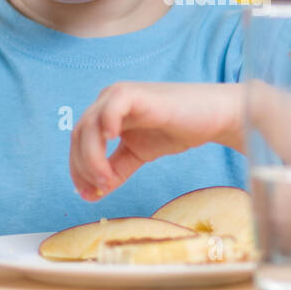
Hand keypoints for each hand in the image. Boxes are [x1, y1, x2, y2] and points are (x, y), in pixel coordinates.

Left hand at [69, 82, 242, 200]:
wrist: (212, 117)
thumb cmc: (177, 130)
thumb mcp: (138, 155)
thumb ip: (115, 170)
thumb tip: (92, 193)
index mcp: (105, 115)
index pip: (79, 142)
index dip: (78, 170)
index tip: (88, 195)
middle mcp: (107, 102)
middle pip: (79, 135)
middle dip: (83, 167)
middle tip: (98, 190)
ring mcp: (120, 95)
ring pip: (89, 125)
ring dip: (92, 157)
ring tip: (107, 179)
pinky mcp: (137, 94)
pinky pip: (112, 106)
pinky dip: (105, 123)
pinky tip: (111, 140)